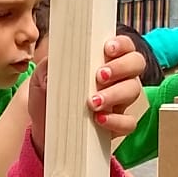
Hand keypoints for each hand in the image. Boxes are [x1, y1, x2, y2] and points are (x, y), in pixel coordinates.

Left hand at [28, 34, 146, 152]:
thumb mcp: (41, 79)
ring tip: (93, 102)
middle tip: (99, 75)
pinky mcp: (118, 125)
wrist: (42, 132)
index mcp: (102, 61)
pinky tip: (99, 119)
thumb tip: (57, 55)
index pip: (124, 45)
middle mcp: (117, 78)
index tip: (107, 48)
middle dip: (121, 66)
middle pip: (137, 63)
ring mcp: (119, 102)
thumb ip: (49, 65)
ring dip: (115, 93)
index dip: (122, 44)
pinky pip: (129, 122)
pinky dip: (116, 120)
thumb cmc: (46, 100)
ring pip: (134, 90)